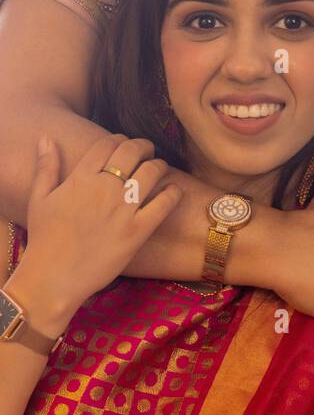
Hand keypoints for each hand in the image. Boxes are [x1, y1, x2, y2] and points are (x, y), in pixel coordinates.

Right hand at [9, 133, 181, 334]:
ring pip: (152, 171)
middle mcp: (105, 188)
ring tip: (159, 168)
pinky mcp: (138, 231)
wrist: (54, 277)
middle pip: (133, 151)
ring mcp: (123, 209)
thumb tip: (47, 138)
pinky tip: (173, 191)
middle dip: (144, 145)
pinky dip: (173, 193)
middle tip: (147, 150)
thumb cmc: (44, 239)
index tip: (124, 144)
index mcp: (81, 178)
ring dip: (159, 165)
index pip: (108, 143)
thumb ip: (46, 167)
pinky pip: (164, 204)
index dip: (119, 139)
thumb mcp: (39, 199)